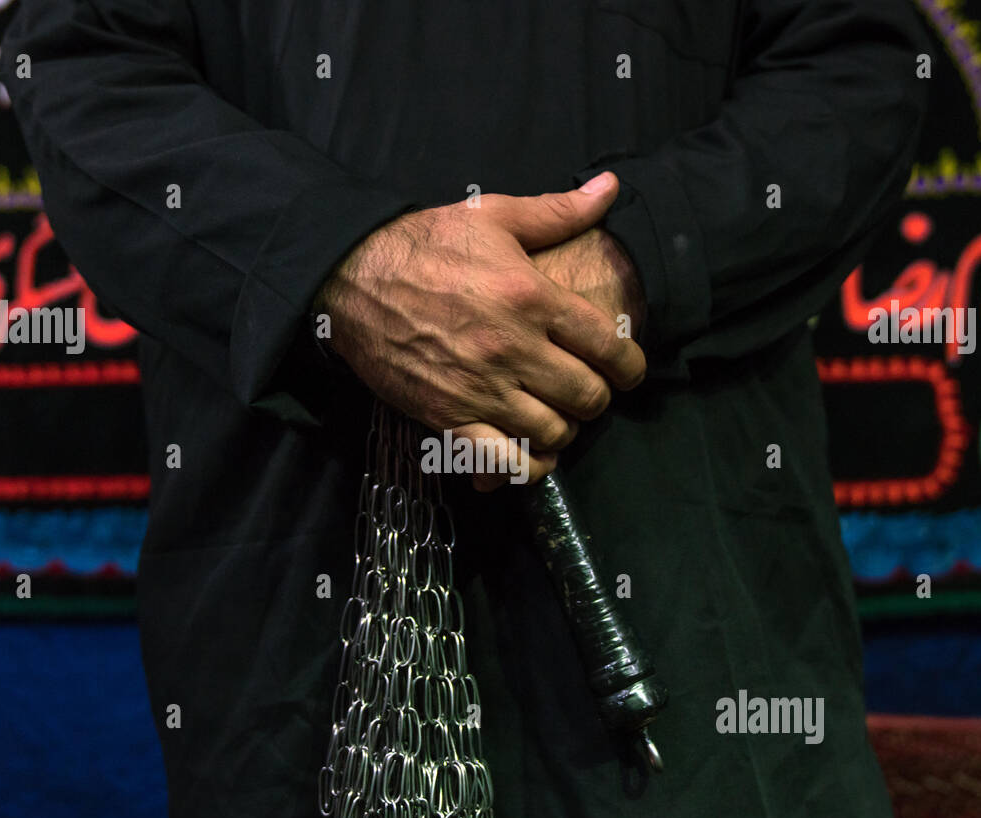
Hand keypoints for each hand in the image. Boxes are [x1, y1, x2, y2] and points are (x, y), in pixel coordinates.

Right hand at [314, 173, 646, 487]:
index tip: (628, 371)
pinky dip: (528, 465)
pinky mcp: (449, 417)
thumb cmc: (424, 242)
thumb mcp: (492, 215)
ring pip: (553, 433)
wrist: (351, 278)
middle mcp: (513, 348)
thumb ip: (557, 211)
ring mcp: (481, 388)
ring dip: (565, 429)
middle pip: (587, 396)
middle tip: (589, 390)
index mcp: (532, 296)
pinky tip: (532, 453)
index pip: (607, 346)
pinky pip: (506, 461)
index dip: (630, 365)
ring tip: (557, 415)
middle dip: (598, 397)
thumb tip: (610, 189)